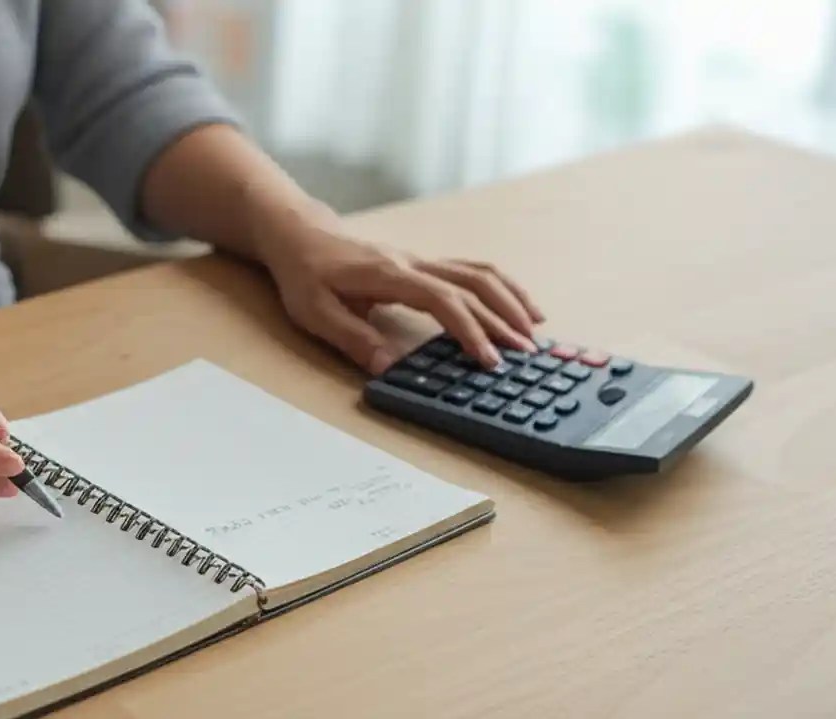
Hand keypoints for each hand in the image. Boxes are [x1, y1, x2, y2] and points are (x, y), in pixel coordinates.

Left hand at [256, 207, 544, 374]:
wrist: (301, 236)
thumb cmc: (306, 274)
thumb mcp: (314, 311)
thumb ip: (350, 337)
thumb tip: (387, 365)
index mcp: (389, 275)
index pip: (442, 301)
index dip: (469, 330)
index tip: (488, 359)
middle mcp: (413, 264)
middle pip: (472, 286)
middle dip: (503, 319)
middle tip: (526, 353)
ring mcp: (420, 261)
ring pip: (478, 273)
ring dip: (510, 299)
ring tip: (535, 328)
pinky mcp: (422, 265)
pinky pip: (471, 271)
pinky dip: (499, 287)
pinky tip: (514, 306)